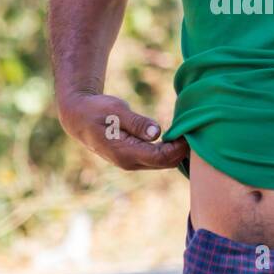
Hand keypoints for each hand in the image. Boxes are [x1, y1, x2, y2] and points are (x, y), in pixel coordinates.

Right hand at [57, 91, 189, 170]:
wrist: (79, 118)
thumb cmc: (97, 110)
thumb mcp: (116, 111)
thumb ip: (137, 123)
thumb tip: (157, 132)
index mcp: (125, 153)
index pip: (162, 157)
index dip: (179, 147)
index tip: (190, 131)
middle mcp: (130, 162)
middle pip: (166, 163)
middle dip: (181, 150)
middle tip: (194, 130)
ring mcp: (131, 162)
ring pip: (162, 163)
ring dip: (176, 151)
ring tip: (187, 132)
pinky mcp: (133, 158)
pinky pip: (156, 159)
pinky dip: (168, 150)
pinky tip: (176, 137)